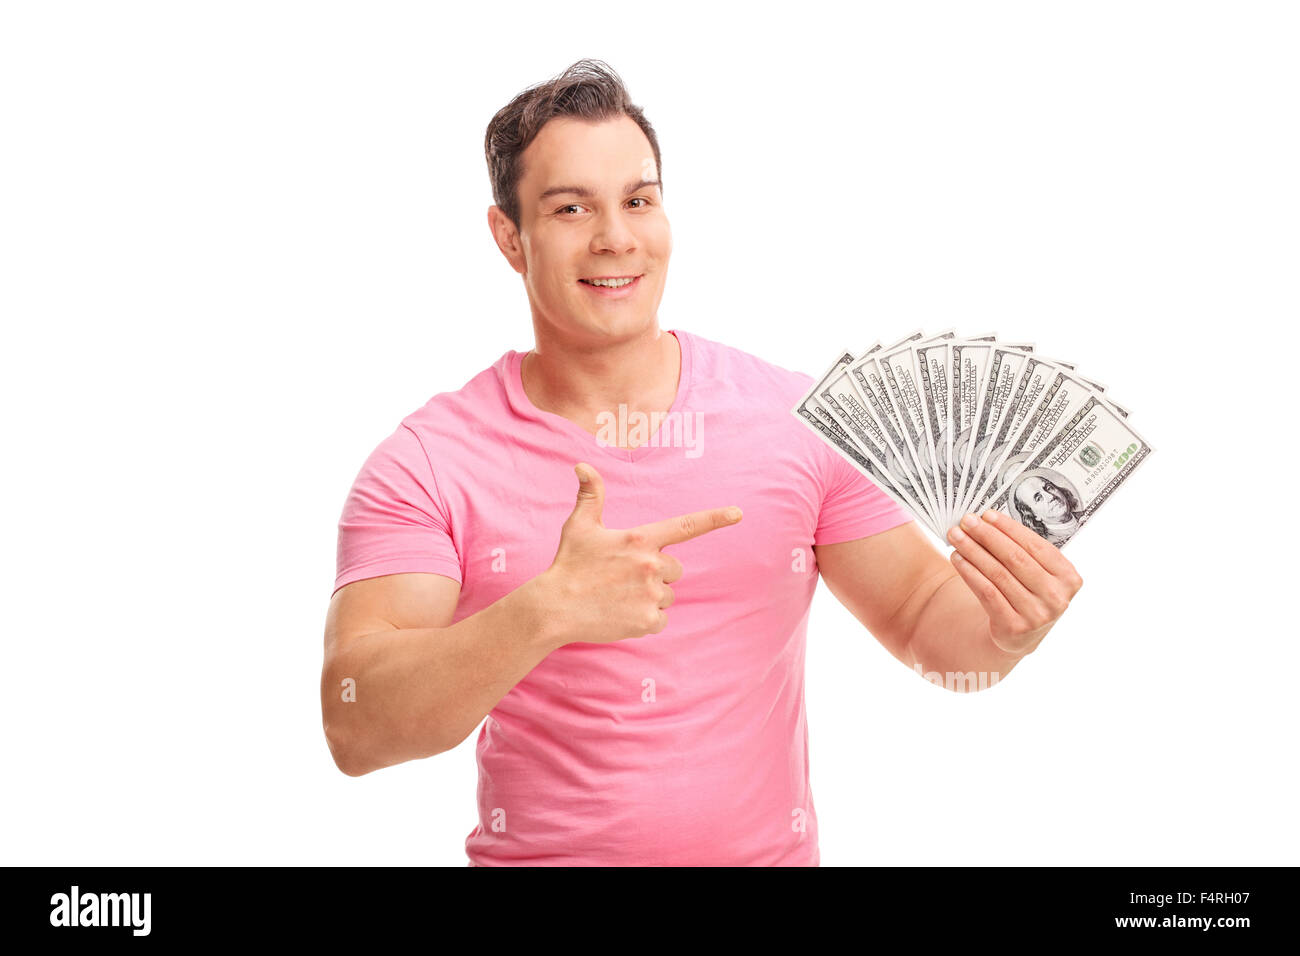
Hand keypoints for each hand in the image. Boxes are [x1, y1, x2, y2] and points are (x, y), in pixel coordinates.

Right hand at [538, 462, 742, 645]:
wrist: (554, 607)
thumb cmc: (568, 564)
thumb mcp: (580, 525)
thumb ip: (591, 495)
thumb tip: (582, 465)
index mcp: (640, 539)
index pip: (686, 526)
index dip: (715, 518)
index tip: (738, 513)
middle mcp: (650, 565)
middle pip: (677, 569)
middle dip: (658, 574)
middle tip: (625, 577)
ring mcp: (650, 594)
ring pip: (668, 595)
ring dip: (650, 597)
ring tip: (619, 596)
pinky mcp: (646, 620)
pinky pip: (661, 619)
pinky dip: (645, 619)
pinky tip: (621, 614)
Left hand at [946, 509, 1083, 656]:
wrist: (1020, 636)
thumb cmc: (1027, 593)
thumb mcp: (1037, 574)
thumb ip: (1024, 551)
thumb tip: (988, 519)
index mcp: (1068, 577)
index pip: (1035, 545)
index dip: (1009, 528)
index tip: (987, 514)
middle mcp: (1056, 597)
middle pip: (1015, 558)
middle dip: (988, 536)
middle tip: (967, 521)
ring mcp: (1037, 614)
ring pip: (998, 574)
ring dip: (974, 551)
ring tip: (956, 536)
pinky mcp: (1014, 627)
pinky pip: (987, 592)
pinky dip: (970, 572)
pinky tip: (957, 558)